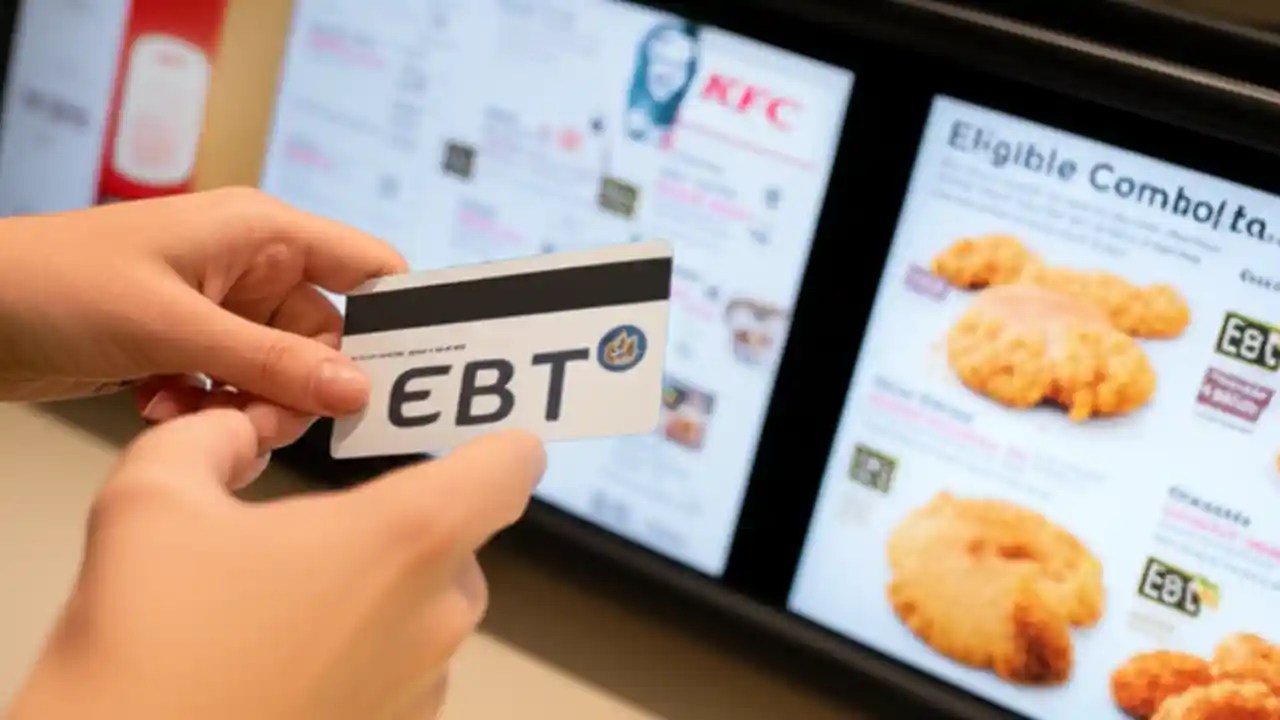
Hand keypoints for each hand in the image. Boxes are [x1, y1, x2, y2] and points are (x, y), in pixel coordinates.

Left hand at [0, 188, 406, 448]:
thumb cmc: (52, 283)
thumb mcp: (172, 327)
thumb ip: (269, 360)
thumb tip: (354, 390)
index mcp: (262, 233)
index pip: (367, 268)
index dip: (396, 319)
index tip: (404, 379)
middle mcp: (250, 268)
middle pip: (325, 340)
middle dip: (299, 389)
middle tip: (261, 423)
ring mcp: (220, 309)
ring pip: (279, 374)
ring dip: (246, 405)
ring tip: (194, 414)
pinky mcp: (189, 346)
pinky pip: (234, 387)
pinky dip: (209, 408)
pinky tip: (161, 406)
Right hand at [8, 409, 545, 719]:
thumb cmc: (147, 648)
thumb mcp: (154, 495)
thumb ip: (213, 435)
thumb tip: (239, 430)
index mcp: (408, 538)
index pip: (512, 467)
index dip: (496, 446)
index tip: (470, 441)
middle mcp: (437, 617)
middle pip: (459, 542)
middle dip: (399, 528)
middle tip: (312, 536)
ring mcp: (423, 689)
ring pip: (426, 612)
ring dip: (376, 597)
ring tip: (277, 611)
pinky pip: (400, 674)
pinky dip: (359, 658)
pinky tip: (278, 665)